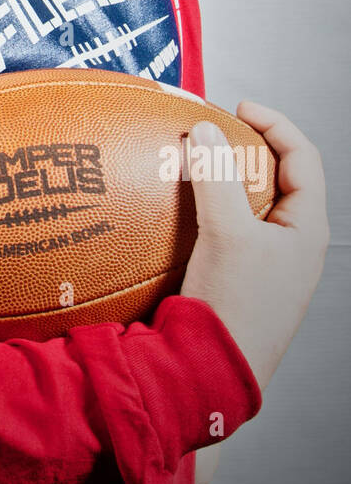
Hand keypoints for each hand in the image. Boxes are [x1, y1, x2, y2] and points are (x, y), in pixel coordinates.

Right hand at [180, 100, 328, 394]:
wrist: (209, 375)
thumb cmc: (233, 308)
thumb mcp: (227, 234)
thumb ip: (216, 177)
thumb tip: (204, 129)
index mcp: (307, 231)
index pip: (305, 159)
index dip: (276, 125)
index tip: (239, 108)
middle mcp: (293, 246)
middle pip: (278, 179)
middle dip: (245, 150)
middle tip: (211, 133)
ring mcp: (266, 265)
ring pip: (250, 205)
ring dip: (222, 179)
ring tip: (190, 164)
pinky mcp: (238, 280)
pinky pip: (227, 230)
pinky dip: (205, 209)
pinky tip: (176, 208)